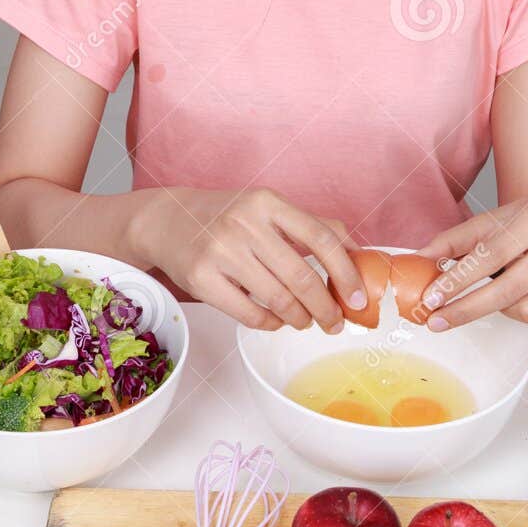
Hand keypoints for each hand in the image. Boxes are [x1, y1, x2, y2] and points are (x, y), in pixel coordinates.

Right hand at [141, 186, 367, 331]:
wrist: (168, 221)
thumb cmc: (227, 217)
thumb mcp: (268, 208)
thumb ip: (312, 226)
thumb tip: (359, 255)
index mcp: (267, 202)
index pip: (321, 238)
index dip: (346, 272)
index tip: (359, 298)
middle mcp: (244, 223)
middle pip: (302, 276)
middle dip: (327, 308)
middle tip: (336, 322)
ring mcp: (220, 252)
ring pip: (278, 300)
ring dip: (300, 318)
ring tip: (306, 321)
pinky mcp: (201, 279)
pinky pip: (250, 314)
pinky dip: (271, 324)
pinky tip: (277, 321)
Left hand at [415, 191, 527, 333]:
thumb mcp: (494, 220)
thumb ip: (455, 240)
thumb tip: (418, 260)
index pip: (491, 256)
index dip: (458, 280)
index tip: (431, 298)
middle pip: (509, 290)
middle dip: (467, 310)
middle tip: (438, 320)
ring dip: (504, 311)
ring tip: (500, 294)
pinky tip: (526, 298)